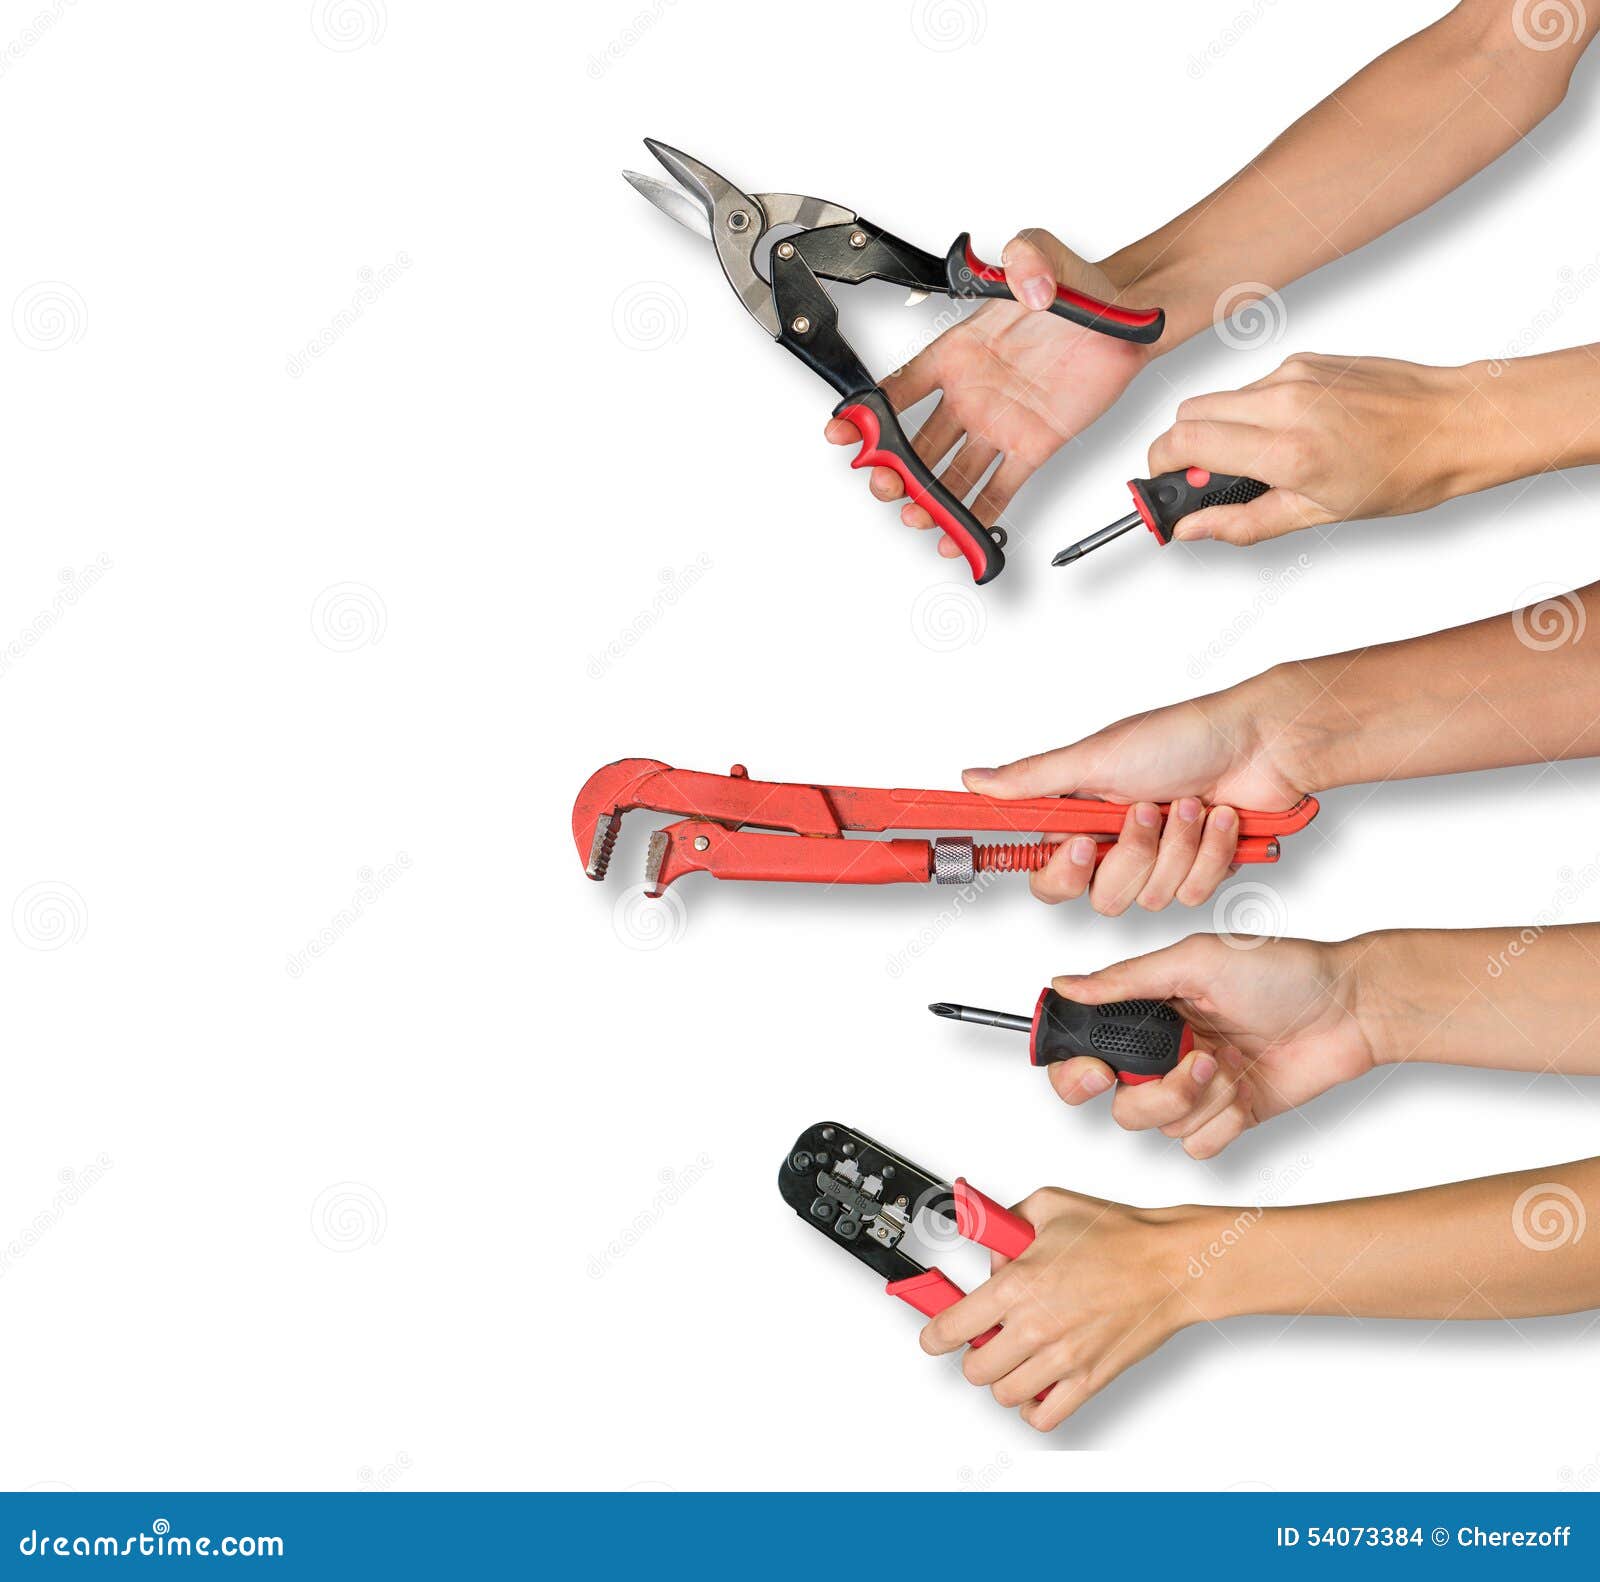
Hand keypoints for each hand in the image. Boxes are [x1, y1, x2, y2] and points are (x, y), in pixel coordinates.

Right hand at [823, 230, 1150, 556]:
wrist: (1126, 317)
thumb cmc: (1079, 288)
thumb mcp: (1042, 255)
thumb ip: (1026, 255)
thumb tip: (1025, 279)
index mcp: (959, 352)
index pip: (901, 387)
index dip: (868, 412)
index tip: (844, 432)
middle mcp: (971, 394)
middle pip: (917, 442)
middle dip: (893, 468)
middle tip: (884, 484)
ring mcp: (998, 424)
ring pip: (951, 472)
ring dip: (930, 498)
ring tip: (917, 515)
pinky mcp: (1031, 446)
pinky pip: (999, 487)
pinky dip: (979, 514)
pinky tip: (961, 534)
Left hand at [920, 1187, 1203, 1429]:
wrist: (1169, 1264)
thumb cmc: (1118, 1235)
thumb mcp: (1047, 1206)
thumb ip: (1005, 1224)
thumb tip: (990, 1249)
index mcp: (1018, 1284)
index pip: (951, 1327)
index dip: (933, 1334)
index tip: (932, 1336)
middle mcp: (1035, 1327)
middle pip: (975, 1369)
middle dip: (972, 1353)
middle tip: (984, 1336)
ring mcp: (1063, 1359)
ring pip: (1005, 1394)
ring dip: (1002, 1378)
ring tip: (1013, 1356)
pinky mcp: (1089, 1379)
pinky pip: (1044, 1417)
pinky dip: (1032, 1407)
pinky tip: (1036, 1383)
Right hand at [962, 670, 1312, 911]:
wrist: (1263, 744)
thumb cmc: (1183, 736)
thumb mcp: (1096, 756)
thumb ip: (1032, 780)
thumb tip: (973, 780)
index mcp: (1082, 814)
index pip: (1047, 873)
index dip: (1064, 870)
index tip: (1084, 844)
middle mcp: (1116, 841)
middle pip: (1103, 895)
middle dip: (1135, 854)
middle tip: (1148, 809)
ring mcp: (1159, 859)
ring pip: (1152, 898)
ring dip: (1178, 847)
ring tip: (1191, 803)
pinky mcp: (1199, 869)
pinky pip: (1194, 894)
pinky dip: (1210, 853)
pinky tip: (1219, 818)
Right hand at [1047, 933, 1375, 1156]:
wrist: (1349, 1010)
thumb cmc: (1280, 972)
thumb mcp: (1195, 961)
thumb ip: (1126, 980)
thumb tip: (1065, 985)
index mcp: (1147, 1011)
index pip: (1084, 1050)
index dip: (1076, 1071)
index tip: (1098, 1071)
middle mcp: (1163, 1052)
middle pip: (1119, 1103)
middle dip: (1155, 1094)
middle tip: (1194, 1064)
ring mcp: (1195, 1088)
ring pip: (1160, 1126)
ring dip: (1201, 1099)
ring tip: (1234, 1063)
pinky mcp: (1228, 1117)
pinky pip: (1198, 1144)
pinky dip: (1223, 1122)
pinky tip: (1247, 1087)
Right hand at [1147, 354, 1473, 544]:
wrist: (1458, 422)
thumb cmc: (1404, 471)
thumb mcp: (1319, 514)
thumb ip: (1243, 522)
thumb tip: (1193, 528)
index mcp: (1287, 449)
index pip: (1184, 442)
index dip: (1159, 469)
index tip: (1164, 490)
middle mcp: (1285, 401)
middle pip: (1187, 414)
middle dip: (1183, 449)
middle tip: (1209, 481)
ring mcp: (1295, 374)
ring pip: (1218, 399)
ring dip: (1220, 432)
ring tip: (1260, 461)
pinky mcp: (1306, 359)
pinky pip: (1253, 387)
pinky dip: (1252, 414)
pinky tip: (1288, 434)